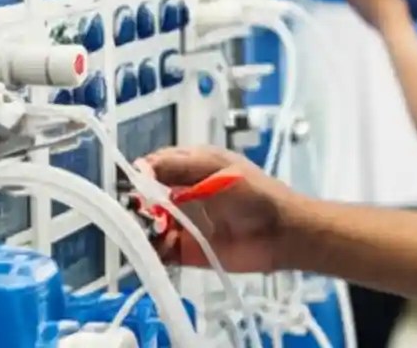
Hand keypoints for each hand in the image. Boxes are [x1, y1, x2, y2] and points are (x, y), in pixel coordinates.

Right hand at [140, 146, 298, 273]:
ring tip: (151, 227)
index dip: (141, 173)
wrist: (282, 233)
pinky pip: (159, 250)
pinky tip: (155, 245)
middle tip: (139, 208)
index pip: (154, 165)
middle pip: (146, 196)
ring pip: (148, 223)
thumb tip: (140, 167)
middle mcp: (182, 193)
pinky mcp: (186, 251)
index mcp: (192, 166)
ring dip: (142, 225)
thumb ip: (179, 167)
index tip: (134, 184)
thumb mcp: (217, 170)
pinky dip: (151, 249)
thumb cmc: (255, 194)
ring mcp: (183, 223)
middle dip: (138, 201)